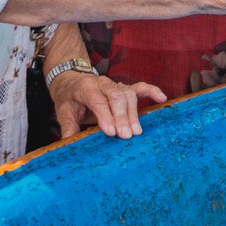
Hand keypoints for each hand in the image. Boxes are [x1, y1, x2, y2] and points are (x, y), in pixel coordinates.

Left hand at [48, 71, 165, 138]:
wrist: (73, 81)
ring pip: (129, 95)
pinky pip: (140, 87)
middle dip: (122, 117)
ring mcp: (115, 84)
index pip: (98, 101)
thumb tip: (68, 144)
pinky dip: (152, 92)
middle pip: (116, 97)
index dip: (105, 116)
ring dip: (133, 113)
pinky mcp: (125, 87)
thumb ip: (68, 127)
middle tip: (126, 135)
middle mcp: (103, 83)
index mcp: (86, 88)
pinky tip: (161, 99)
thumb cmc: (70, 99)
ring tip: (136, 132)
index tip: (111, 132)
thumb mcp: (64, 111)